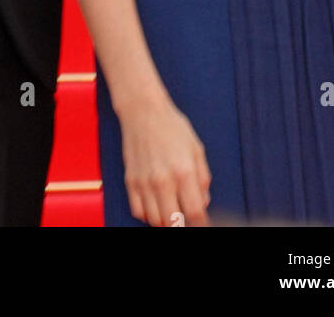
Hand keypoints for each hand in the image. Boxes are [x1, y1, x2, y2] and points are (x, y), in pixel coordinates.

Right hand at [119, 91, 211, 226]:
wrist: (143, 110)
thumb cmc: (171, 126)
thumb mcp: (196, 148)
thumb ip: (203, 178)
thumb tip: (203, 202)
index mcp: (183, 171)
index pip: (195, 213)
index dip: (202, 222)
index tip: (202, 221)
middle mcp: (163, 180)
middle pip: (174, 222)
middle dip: (183, 223)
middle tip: (186, 216)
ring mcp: (144, 182)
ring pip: (155, 220)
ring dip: (166, 221)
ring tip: (172, 211)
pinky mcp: (130, 181)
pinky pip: (138, 211)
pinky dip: (148, 215)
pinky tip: (156, 206)